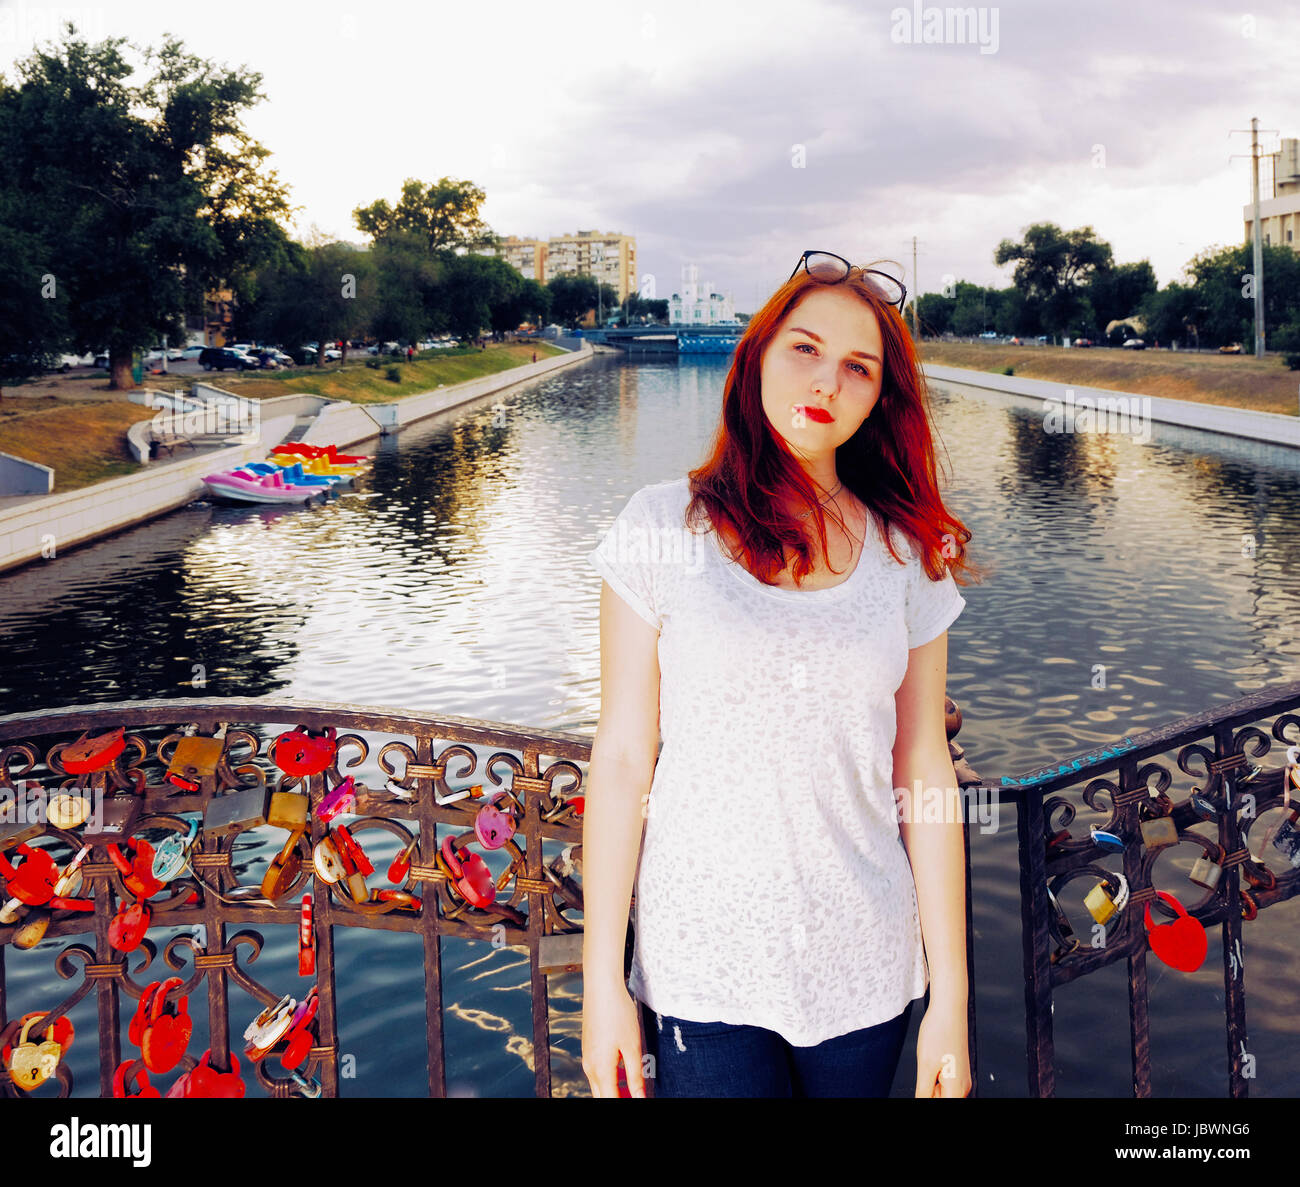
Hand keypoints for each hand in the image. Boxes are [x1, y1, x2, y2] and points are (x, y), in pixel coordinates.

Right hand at [581, 980, 646, 1097]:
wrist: (601, 988)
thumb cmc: (618, 1013)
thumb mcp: (633, 1047)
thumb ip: (635, 1076)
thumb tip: (640, 1097)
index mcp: (601, 1070)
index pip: (611, 1100)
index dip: (626, 1103)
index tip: (638, 1099)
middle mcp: (590, 1067)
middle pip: (603, 1096)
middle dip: (620, 1098)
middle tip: (637, 1094)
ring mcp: (587, 1057)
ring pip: (600, 1085)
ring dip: (616, 1089)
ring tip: (634, 1084)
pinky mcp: (588, 1048)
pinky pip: (598, 1071)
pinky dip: (611, 1076)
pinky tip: (625, 1068)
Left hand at [914, 997, 971, 1097]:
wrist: (949, 1009)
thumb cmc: (939, 1032)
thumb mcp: (925, 1067)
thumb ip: (923, 1093)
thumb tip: (920, 1101)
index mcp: (957, 1089)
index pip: (940, 1104)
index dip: (928, 1097)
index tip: (923, 1084)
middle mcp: (962, 1086)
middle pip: (941, 1099)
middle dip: (928, 1091)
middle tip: (926, 1071)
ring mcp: (960, 1076)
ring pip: (940, 1091)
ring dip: (930, 1083)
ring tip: (929, 1062)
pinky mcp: (956, 1068)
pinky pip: (943, 1080)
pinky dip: (933, 1075)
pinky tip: (931, 1060)